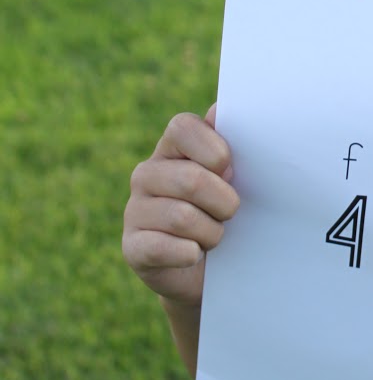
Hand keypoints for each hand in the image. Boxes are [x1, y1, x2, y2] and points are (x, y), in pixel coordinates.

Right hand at [122, 105, 238, 307]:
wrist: (212, 271)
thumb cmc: (226, 213)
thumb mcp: (234, 178)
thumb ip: (229, 143)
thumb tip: (219, 108)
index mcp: (172, 148)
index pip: (183, 127)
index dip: (213, 150)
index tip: (230, 169)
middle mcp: (147, 174)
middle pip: (191, 179)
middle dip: (225, 203)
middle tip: (229, 214)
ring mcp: (135, 210)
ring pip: (182, 217)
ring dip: (211, 233)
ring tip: (213, 237)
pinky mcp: (132, 247)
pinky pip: (163, 247)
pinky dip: (190, 254)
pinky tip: (193, 255)